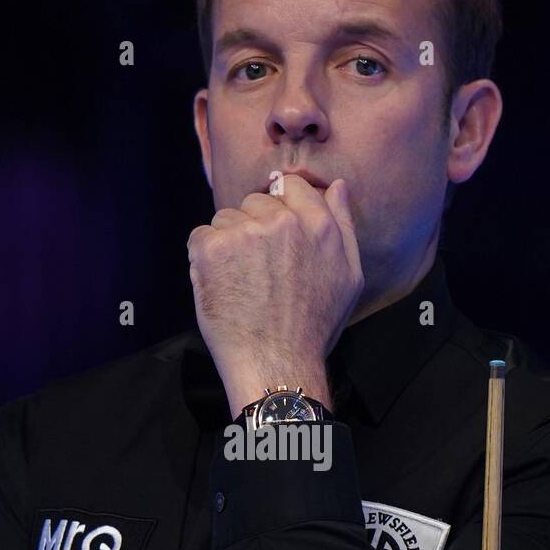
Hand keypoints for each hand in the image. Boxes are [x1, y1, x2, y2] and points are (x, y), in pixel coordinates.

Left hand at [186, 175, 362, 412]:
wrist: (277, 364)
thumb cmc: (314, 327)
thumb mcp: (348, 276)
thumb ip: (343, 224)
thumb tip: (337, 185)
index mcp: (318, 224)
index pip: (290, 185)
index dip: (279, 206)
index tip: (274, 236)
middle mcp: (283, 221)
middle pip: (255, 201)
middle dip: (253, 227)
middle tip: (260, 271)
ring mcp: (245, 233)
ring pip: (226, 218)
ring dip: (228, 243)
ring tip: (241, 283)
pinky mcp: (213, 248)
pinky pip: (200, 237)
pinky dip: (204, 259)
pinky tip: (222, 286)